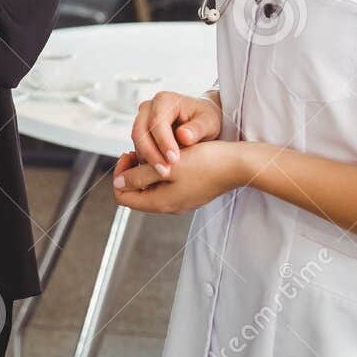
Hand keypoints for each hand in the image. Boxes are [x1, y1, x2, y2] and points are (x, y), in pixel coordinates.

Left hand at [111, 141, 251, 215]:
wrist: (237, 165)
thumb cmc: (206, 163)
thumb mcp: (167, 167)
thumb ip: (140, 176)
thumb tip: (118, 182)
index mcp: (161, 202)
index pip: (123, 197)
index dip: (120, 175)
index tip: (129, 154)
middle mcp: (169, 206)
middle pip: (135, 193)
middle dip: (132, 171)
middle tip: (139, 151)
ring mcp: (180, 200)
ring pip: (150, 187)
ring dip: (146, 169)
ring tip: (154, 151)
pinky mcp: (189, 192)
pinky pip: (165, 184)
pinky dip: (160, 171)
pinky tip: (168, 156)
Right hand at [131, 90, 222, 176]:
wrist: (200, 120)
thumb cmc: (205, 119)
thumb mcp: (208, 122)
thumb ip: (197, 128)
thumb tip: (183, 136)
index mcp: (164, 100)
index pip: (157, 122)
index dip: (163, 142)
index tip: (173, 160)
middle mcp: (148, 108)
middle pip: (140, 131)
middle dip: (151, 154)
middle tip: (165, 172)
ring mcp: (142, 120)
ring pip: (137, 141)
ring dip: (147, 159)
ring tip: (164, 174)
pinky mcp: (141, 133)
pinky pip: (138, 148)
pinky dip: (146, 160)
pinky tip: (158, 172)